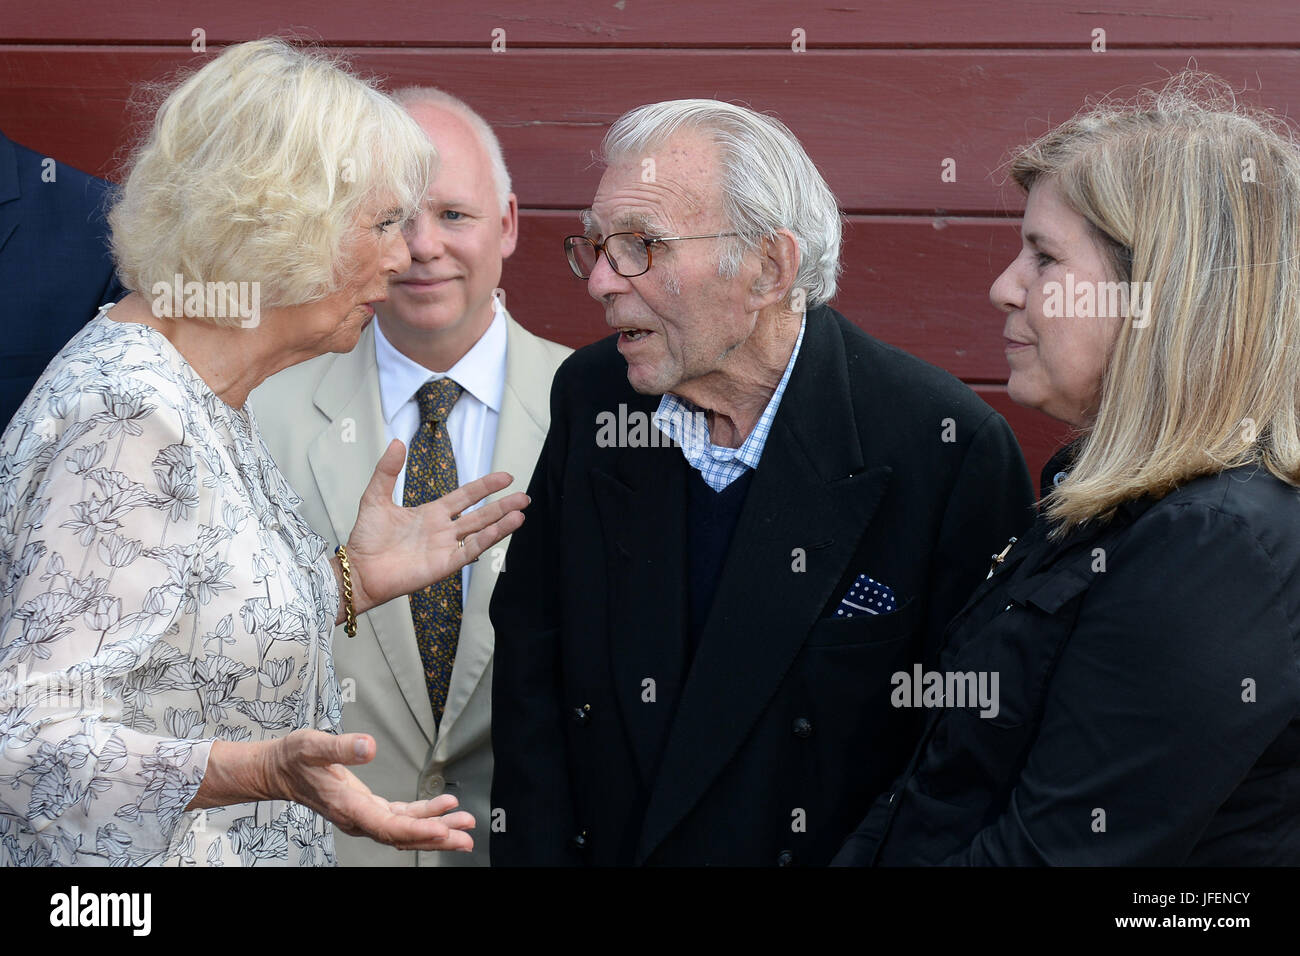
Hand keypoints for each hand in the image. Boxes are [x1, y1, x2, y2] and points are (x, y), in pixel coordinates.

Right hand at [266, 729, 475, 850]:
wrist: (277, 771)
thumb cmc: (292, 759)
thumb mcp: (312, 746)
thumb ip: (341, 747)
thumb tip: (369, 747)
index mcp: (347, 807)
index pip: (387, 826)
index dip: (416, 830)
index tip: (442, 829)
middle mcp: (358, 818)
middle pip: (402, 835)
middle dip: (436, 838)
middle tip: (466, 837)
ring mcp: (363, 816)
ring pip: (405, 830)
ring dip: (436, 829)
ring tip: (464, 825)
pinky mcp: (368, 808)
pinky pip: (401, 818)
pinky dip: (423, 815)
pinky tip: (443, 809)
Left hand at [345, 439, 527, 612]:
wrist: (358, 569)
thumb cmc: (366, 538)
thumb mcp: (375, 496)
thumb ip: (387, 471)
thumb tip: (396, 442)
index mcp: (431, 514)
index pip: (465, 497)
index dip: (485, 487)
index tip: (505, 477)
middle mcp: (443, 530)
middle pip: (480, 514)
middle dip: (502, 505)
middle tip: (524, 496)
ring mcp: (445, 548)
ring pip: (480, 532)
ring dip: (501, 523)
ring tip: (521, 512)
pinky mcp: (443, 565)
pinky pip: (470, 551)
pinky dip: (487, 540)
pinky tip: (502, 528)